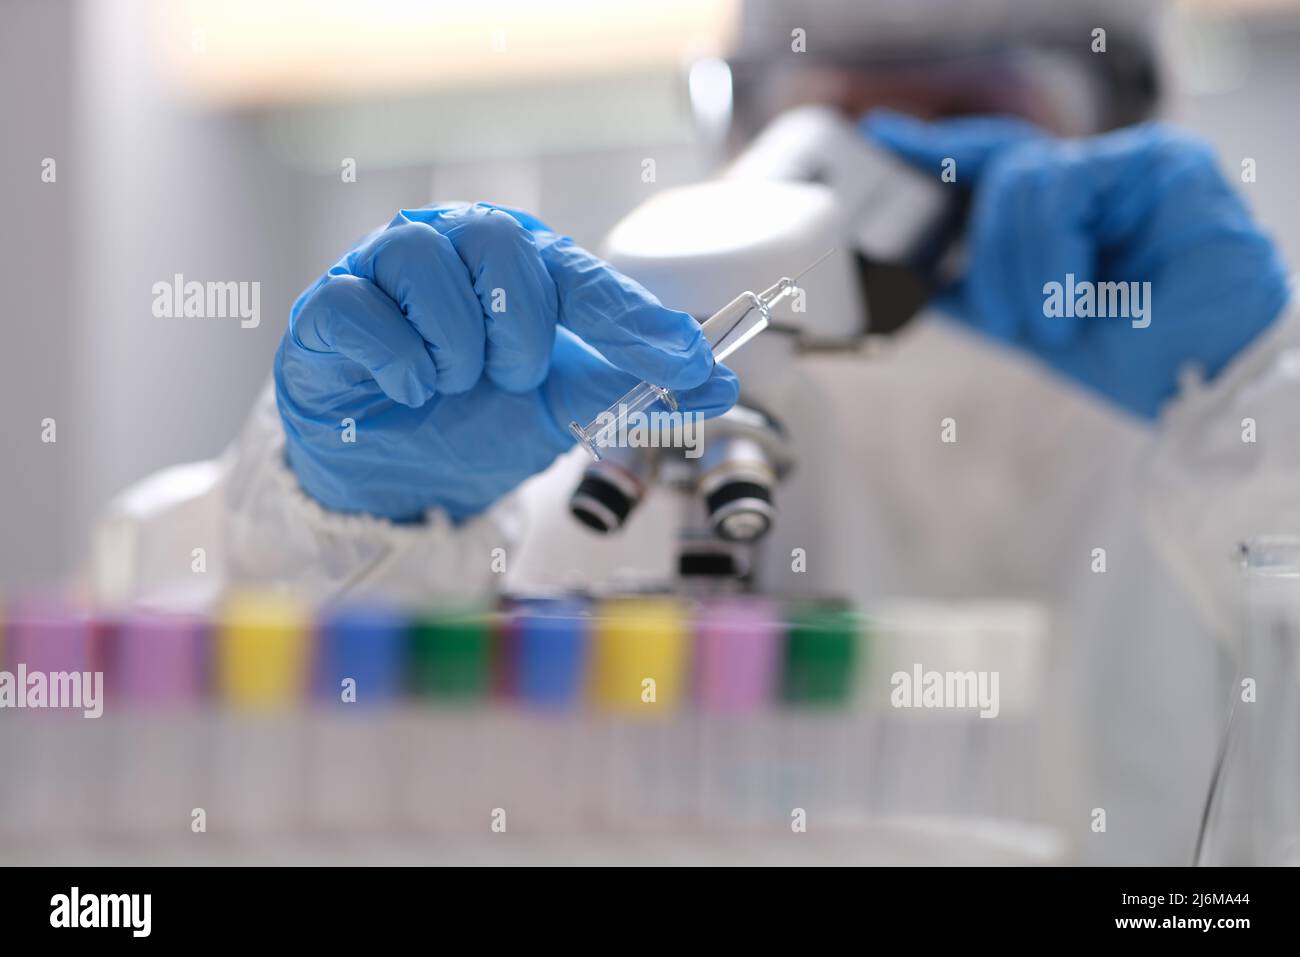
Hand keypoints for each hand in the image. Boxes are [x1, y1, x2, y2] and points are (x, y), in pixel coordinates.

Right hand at [275, 203, 737, 521]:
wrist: (395, 473)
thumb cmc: (475, 418)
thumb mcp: (559, 405)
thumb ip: (627, 390)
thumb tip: (716, 382)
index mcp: (517, 260)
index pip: (584, 277)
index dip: (636, 321)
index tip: (689, 362)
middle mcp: (452, 244)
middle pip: (503, 246)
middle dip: (521, 333)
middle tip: (509, 378)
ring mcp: (382, 267)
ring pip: (427, 265)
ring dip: (456, 351)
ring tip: (452, 384)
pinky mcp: (327, 306)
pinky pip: (361, 309)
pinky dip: (398, 363)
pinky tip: (408, 390)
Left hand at [865, 110, 1290, 418]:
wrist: (1201, 387)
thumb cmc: (1134, 357)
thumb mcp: (1032, 324)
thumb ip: (979, 293)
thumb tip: (919, 280)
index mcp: (1069, 209)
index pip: (994, 160)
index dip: (937, 148)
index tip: (881, 139)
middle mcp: (1101, 177)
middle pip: (1006, 171)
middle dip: (986, 248)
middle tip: (1007, 320)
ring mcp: (1134, 163)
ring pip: (1028, 180)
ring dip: (1022, 265)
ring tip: (1047, 323)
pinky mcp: (1166, 161)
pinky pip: (1072, 184)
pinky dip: (1055, 251)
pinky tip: (1070, 297)